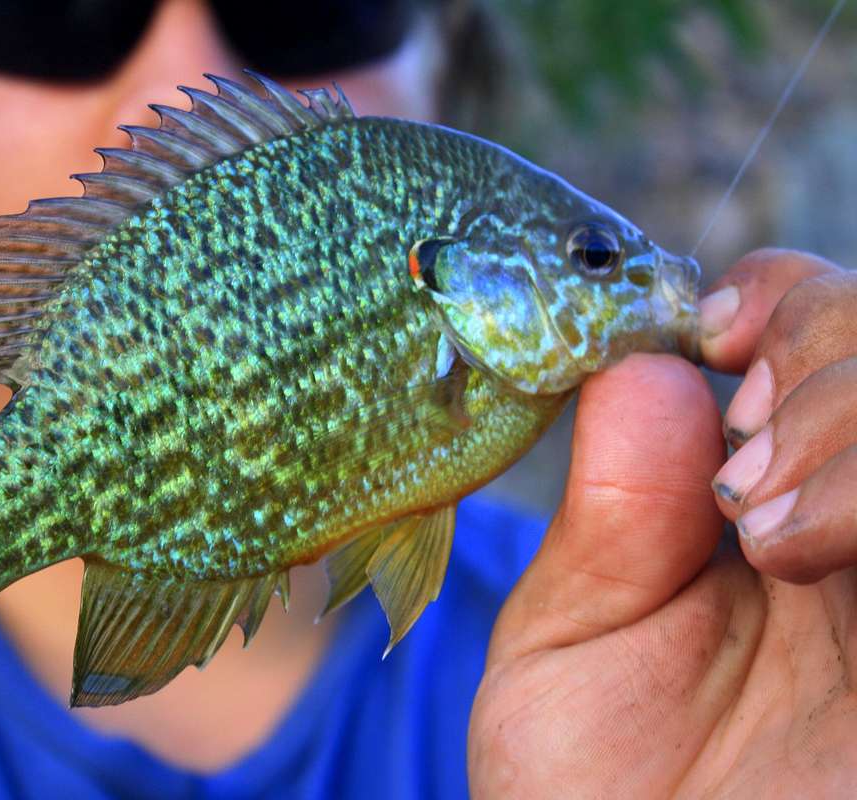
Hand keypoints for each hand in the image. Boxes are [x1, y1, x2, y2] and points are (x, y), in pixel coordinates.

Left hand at [468, 249, 856, 796]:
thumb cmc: (595, 793)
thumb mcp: (570, 640)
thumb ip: (607, 513)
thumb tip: (644, 366)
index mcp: (765, 502)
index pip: (816, 335)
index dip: (781, 300)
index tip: (713, 336)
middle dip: (822, 350)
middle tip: (736, 457)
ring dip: (849, 418)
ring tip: (758, 523)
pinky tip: (800, 550)